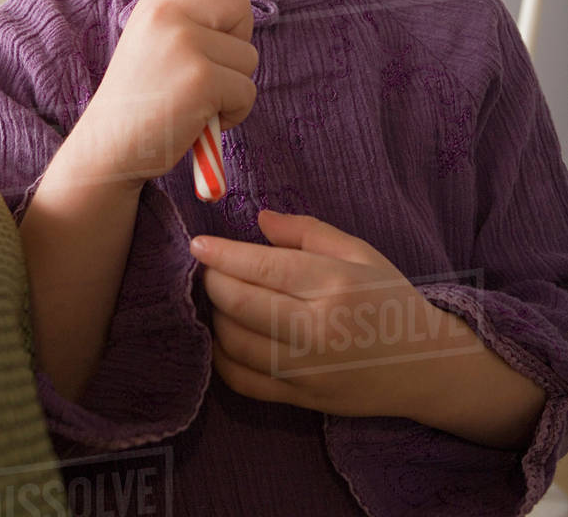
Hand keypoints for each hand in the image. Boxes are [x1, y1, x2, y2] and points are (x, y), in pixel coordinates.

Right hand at [79, 0, 257, 187]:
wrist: (108, 150)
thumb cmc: (139, 100)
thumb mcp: (149, 40)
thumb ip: (182, 14)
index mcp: (153, 3)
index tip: (212, 17)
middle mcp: (167, 14)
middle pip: (239, 4)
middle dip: (237, 40)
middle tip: (207, 69)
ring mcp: (185, 45)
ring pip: (249, 55)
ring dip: (234, 85)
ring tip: (197, 101)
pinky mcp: (202, 79)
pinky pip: (247, 90)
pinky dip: (234, 112)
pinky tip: (200, 120)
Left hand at [189, 210, 464, 419]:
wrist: (424, 366)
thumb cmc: (389, 298)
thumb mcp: (358, 252)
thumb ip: (306, 231)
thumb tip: (259, 220)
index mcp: (334, 286)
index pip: (261, 268)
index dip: (221, 255)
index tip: (197, 244)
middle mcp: (318, 331)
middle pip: (239, 304)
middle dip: (212, 281)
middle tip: (208, 266)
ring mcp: (306, 371)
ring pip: (233, 342)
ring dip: (214, 315)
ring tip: (221, 296)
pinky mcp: (300, 400)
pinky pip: (241, 380)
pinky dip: (221, 355)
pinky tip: (226, 333)